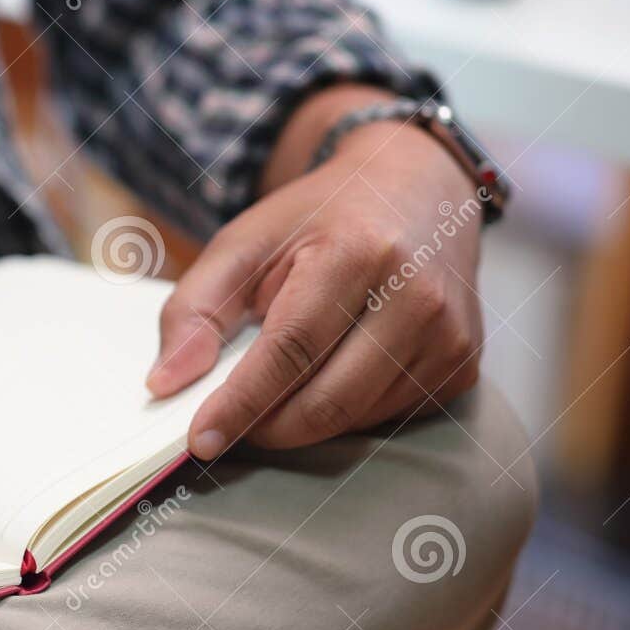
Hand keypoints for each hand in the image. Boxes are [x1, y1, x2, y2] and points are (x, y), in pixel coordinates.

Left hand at [147, 122, 485, 456]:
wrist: (418, 189)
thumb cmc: (321, 219)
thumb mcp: (245, 242)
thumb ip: (196, 308)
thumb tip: (166, 385)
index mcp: (359, 253)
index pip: (291, 350)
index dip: (241, 403)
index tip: (200, 440)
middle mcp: (417, 297)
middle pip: (326, 402)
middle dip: (265, 426)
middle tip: (228, 420)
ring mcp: (450, 337)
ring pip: (353, 419)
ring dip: (302, 420)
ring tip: (281, 380)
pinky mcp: (463, 366)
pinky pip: (386, 418)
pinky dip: (343, 413)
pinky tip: (331, 373)